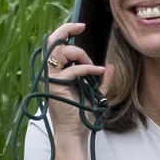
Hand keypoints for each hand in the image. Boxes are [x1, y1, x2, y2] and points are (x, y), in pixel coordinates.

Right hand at [42, 21, 107, 135]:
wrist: (76, 133)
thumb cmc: (82, 115)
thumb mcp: (95, 93)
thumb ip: (101, 80)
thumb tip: (110, 66)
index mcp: (56, 72)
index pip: (55, 45)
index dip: (65, 32)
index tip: (81, 27)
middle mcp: (50, 73)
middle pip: (51, 42)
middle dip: (66, 30)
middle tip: (81, 26)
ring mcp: (51, 80)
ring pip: (59, 52)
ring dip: (79, 54)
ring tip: (92, 65)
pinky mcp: (55, 87)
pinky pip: (72, 71)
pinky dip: (88, 69)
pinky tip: (98, 71)